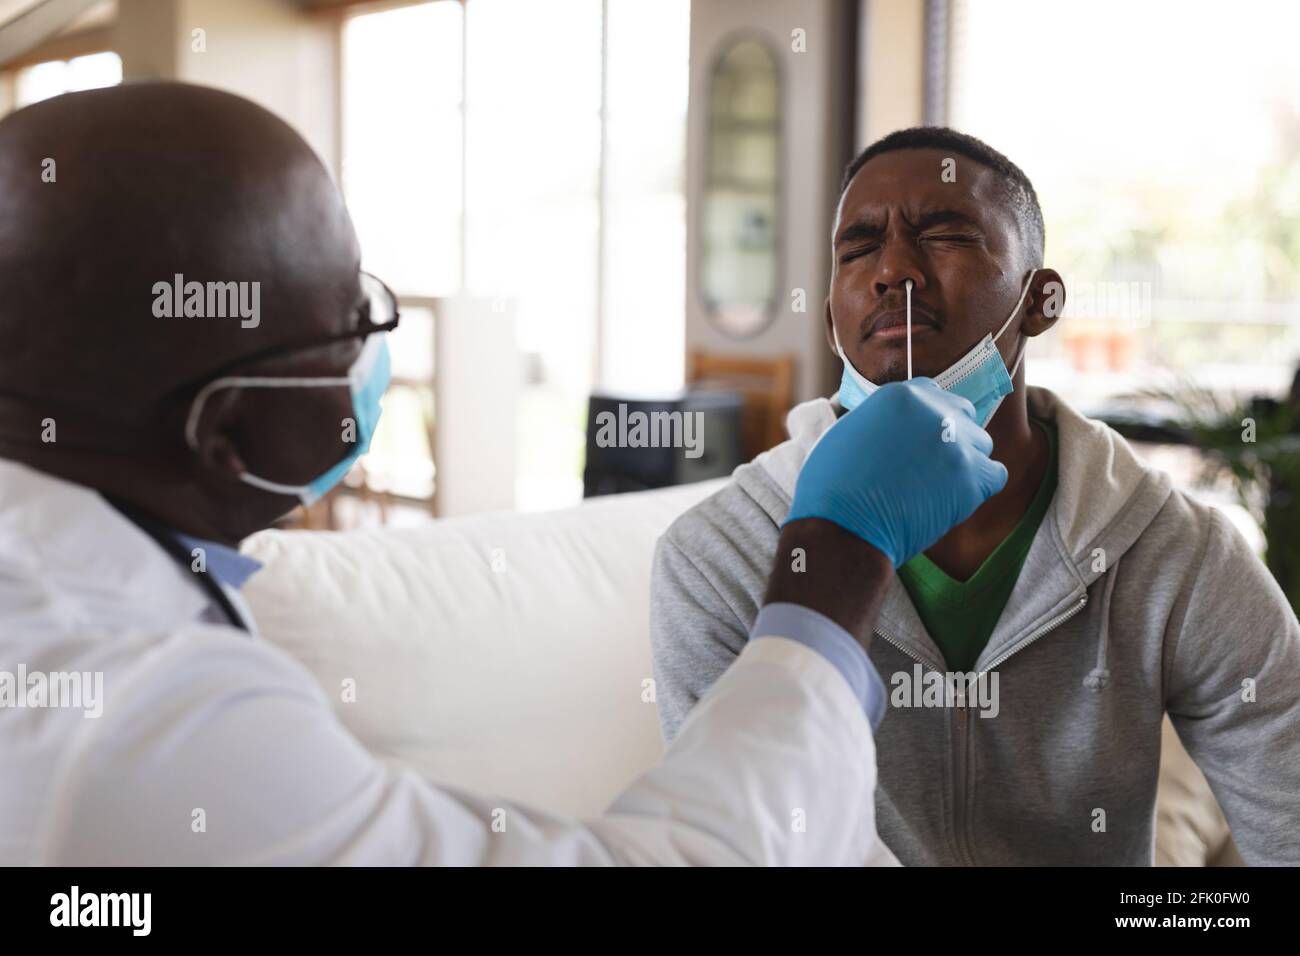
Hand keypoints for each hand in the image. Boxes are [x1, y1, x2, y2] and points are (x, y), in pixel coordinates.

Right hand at [785, 377, 1007, 567]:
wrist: (842, 527)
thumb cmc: (833, 487)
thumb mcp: (851, 430)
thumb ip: (885, 418)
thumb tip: (901, 425)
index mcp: (901, 395)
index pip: (933, 393)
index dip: (928, 418)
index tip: (919, 439)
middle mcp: (934, 411)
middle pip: (963, 414)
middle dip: (951, 436)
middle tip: (929, 465)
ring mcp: (956, 444)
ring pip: (981, 444)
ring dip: (965, 462)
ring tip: (938, 485)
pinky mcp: (970, 479)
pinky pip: (994, 475)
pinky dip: (980, 486)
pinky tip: (956, 498)